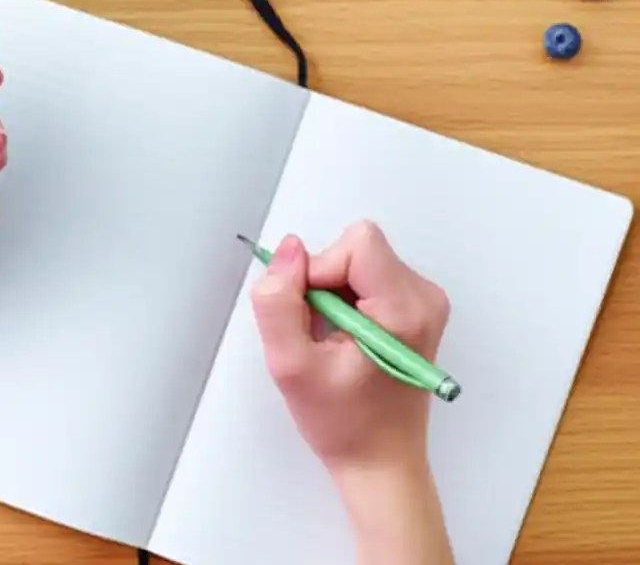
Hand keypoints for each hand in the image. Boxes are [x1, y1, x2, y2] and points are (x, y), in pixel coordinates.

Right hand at [249, 220, 449, 473]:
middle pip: (358, 248)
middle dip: (324, 282)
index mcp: (405, 309)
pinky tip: (345, 339)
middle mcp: (425, 297)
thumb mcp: (290, 365)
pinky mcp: (417, 307)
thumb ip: (278, 301)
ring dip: (333, 292)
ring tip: (332, 341)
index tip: (310, 315)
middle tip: (319, 333)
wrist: (380, 460)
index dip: (318, 270)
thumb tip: (288, 249)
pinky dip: (346, 300)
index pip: (356, 244)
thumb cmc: (341, 423)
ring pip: (359, 260)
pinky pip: (368, 276)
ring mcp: (426, 301)